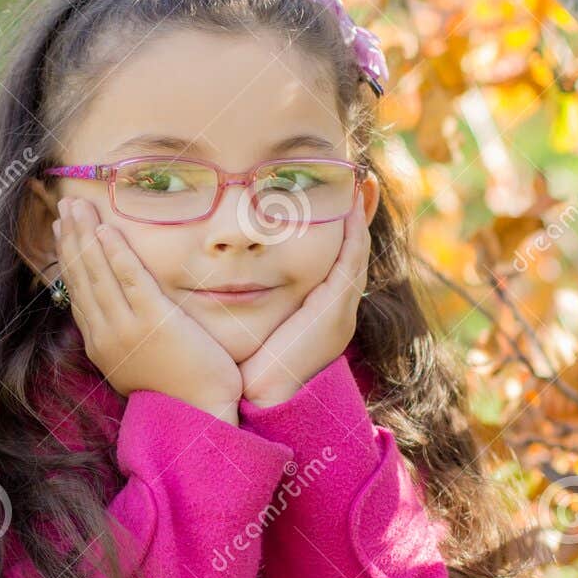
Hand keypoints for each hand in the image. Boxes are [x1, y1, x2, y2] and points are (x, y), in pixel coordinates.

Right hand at [54, 197, 242, 420]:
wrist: (198, 415)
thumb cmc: (178, 393)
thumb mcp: (135, 367)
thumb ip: (122, 342)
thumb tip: (117, 318)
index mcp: (100, 345)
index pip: (77, 292)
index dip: (67, 258)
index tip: (62, 231)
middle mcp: (106, 334)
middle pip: (82, 276)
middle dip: (71, 236)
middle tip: (65, 204)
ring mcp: (127, 327)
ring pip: (98, 273)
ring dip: (85, 234)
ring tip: (77, 205)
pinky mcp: (153, 320)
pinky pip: (129, 279)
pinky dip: (114, 253)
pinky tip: (104, 230)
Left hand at [238, 201, 369, 407]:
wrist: (261, 399)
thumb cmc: (246, 369)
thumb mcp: (251, 326)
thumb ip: (246, 302)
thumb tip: (219, 275)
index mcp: (320, 316)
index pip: (335, 263)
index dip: (339, 231)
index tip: (331, 198)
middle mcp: (337, 311)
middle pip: (353, 252)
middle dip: (356, 216)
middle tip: (358, 178)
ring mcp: (341, 310)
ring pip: (357, 251)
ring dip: (359, 215)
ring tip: (358, 181)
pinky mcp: (336, 308)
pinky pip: (351, 258)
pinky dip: (353, 229)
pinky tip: (350, 201)